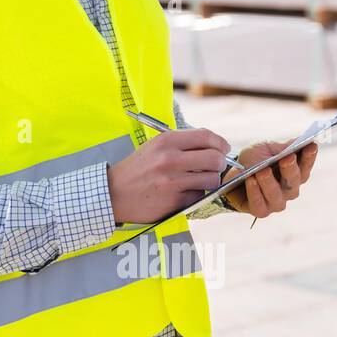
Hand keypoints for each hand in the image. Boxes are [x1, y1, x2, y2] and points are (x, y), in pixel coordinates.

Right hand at [108, 128, 231, 223]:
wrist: (113, 193)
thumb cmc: (137, 169)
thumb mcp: (154, 147)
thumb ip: (181, 144)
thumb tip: (213, 147)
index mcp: (166, 141)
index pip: (206, 136)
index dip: (220, 143)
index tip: (223, 149)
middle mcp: (170, 159)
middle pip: (215, 158)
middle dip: (220, 163)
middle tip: (214, 167)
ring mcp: (173, 181)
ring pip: (212, 179)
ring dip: (210, 181)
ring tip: (198, 181)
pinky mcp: (174, 200)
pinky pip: (199, 196)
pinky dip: (195, 195)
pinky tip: (182, 193)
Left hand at [220, 139, 317, 219]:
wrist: (231, 173)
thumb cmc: (252, 160)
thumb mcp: (266, 148)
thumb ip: (282, 147)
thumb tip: (300, 139)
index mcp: (294, 173)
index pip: (305, 166)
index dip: (309, 157)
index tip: (311, 145)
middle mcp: (289, 190)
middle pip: (294, 182)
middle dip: (291, 169)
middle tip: (287, 158)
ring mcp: (275, 202)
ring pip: (277, 195)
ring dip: (269, 182)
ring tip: (262, 171)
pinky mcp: (260, 210)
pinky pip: (259, 204)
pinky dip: (255, 192)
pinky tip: (251, 180)